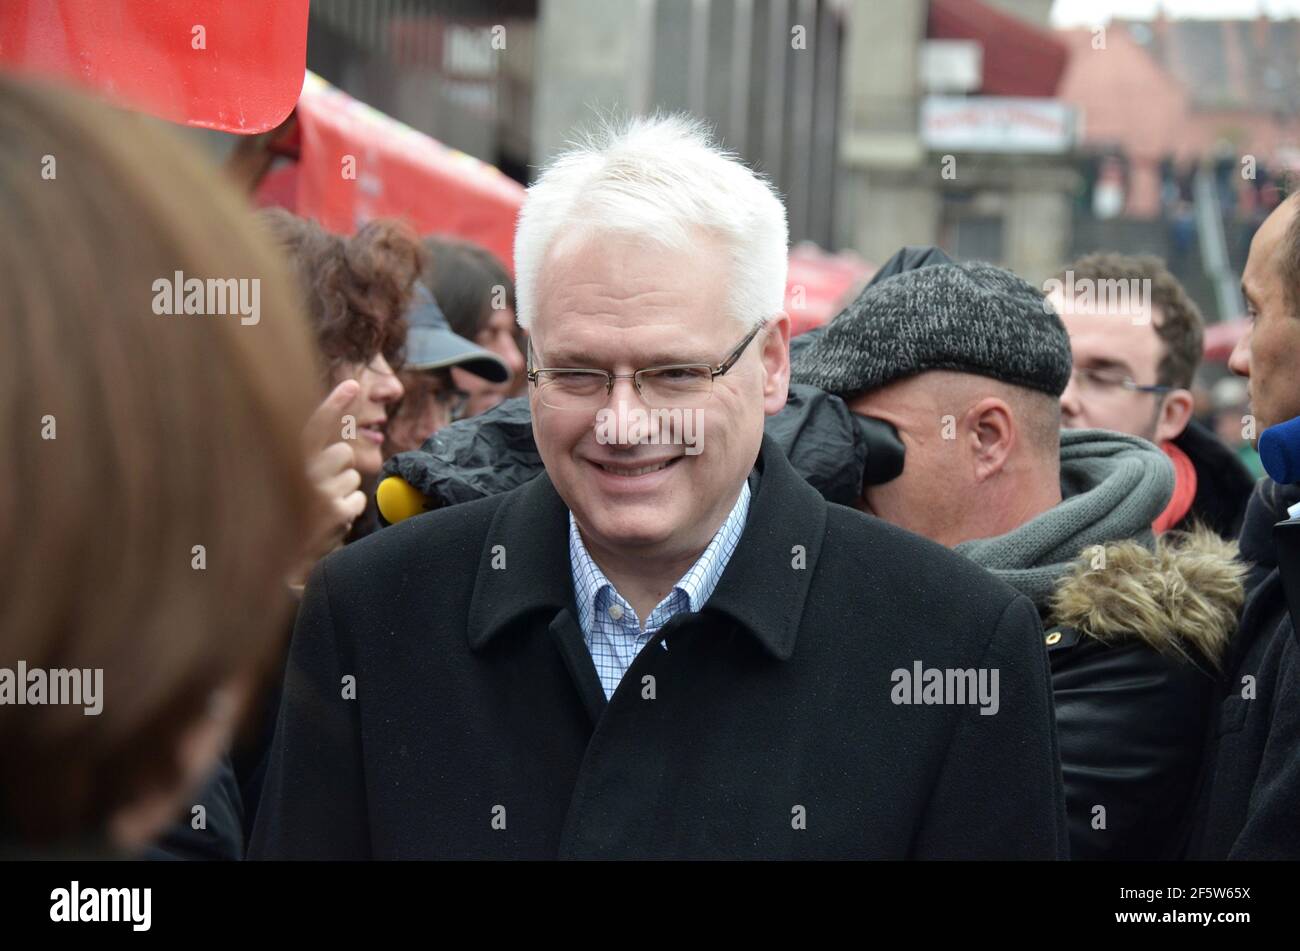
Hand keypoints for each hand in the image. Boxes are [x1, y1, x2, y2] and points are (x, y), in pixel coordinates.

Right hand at [290, 380, 365, 586]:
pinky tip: (325, 527)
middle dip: (337, 471)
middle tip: (315, 493)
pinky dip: (347, 514)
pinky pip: (358, 502)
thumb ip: (299, 464)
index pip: (313, 424)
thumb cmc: (270, 526)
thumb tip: (337, 448)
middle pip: (344, 454)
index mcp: (282, 460)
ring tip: (315, 514)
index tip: (355, 384)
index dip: (334, 402)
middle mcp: (300, 470)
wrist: (264, 572)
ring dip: (341, 494)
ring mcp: (320, 491)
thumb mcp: (276, 487)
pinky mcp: (336, 512)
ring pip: (353, 479)